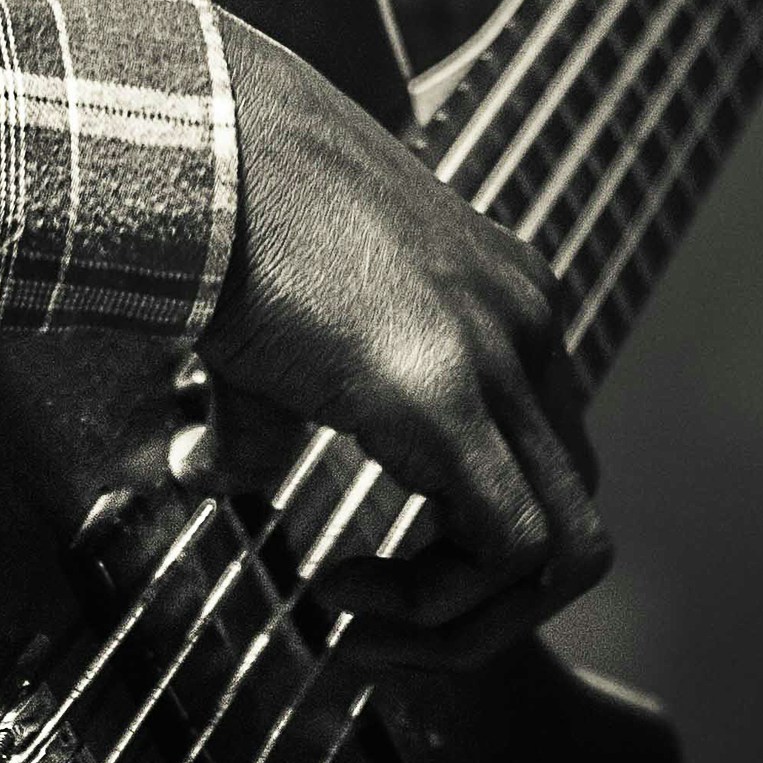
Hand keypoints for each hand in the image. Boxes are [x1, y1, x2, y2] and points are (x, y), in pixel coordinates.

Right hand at [196, 13, 612, 667]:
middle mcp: (526, 327)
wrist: (189, 136)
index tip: (356, 578)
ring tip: (353, 621)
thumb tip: (208, 476)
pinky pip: (510, 547)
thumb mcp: (262, 343)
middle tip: (372, 627)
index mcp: (503, 305)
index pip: (544, 464)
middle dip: (481, 606)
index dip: (465, 553)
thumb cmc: (213, 223)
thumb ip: (263, 424)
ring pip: (568, 550)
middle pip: (573, 517)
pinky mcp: (446, 387)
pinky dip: (437, 604)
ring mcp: (499, 353)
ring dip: (466, 623)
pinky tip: (335, 588)